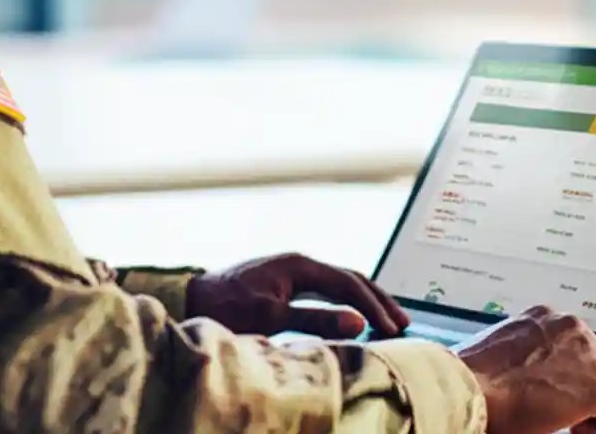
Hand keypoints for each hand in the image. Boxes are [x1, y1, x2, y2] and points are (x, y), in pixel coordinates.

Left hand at [186, 253, 410, 338]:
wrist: (192, 297)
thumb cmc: (227, 307)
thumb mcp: (270, 317)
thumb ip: (314, 320)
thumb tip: (357, 323)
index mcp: (299, 265)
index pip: (349, 283)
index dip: (373, 307)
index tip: (392, 330)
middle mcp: (299, 263)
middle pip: (350, 278)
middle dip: (378, 300)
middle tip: (403, 324)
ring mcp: (291, 271)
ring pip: (339, 282)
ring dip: (365, 299)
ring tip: (387, 318)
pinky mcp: (283, 283)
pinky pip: (326, 289)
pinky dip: (346, 302)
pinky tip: (351, 315)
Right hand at [457, 306, 595, 433]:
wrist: (468, 389)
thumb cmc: (472, 374)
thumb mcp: (503, 346)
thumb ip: (528, 348)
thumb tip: (534, 370)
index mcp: (545, 316)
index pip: (577, 342)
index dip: (572, 370)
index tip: (558, 386)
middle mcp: (571, 328)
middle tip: (572, 407)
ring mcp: (589, 357)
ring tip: (573, 421)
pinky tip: (574, 430)